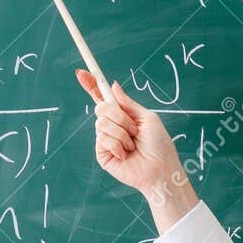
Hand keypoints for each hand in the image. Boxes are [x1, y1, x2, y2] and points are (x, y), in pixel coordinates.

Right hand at [77, 70, 188, 202]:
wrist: (160, 169)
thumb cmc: (159, 145)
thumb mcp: (147, 118)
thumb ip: (128, 103)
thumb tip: (113, 85)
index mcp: (122, 116)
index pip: (103, 98)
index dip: (92, 85)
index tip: (82, 73)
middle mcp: (112, 126)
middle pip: (100, 108)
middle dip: (118, 116)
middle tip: (134, 129)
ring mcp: (105, 140)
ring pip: (102, 123)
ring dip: (122, 133)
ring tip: (133, 145)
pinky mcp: (102, 154)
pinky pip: (103, 139)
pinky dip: (119, 145)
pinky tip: (126, 154)